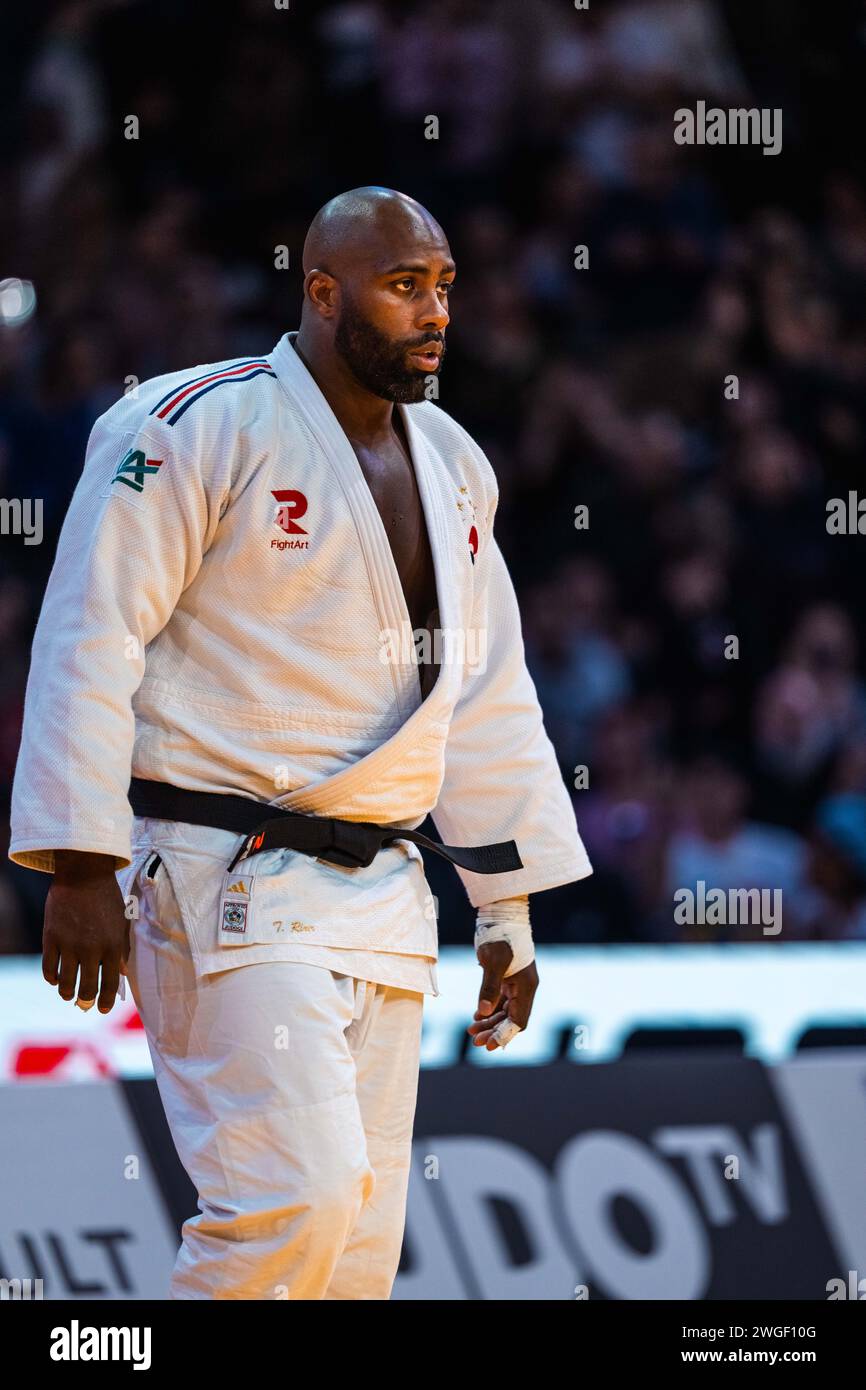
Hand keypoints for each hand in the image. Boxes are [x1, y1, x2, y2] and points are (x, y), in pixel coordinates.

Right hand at [43, 852, 131, 1014]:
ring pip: (65, 982)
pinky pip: (48, 968)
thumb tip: (121, 973)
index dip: (106, 1000)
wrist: (83, 873)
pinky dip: (51, 978)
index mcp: (113, 945)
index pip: (110, 983)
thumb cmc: (107, 897)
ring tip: (68, 994)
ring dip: (67, 992)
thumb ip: (123, 949)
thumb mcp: (122, 922)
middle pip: (87, 987)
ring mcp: (69, 944)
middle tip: (85, 1003)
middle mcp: (92, 948)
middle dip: (86, 1000)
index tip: (103, 1008)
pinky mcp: (51, 938)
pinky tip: (54, 979)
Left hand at [467, 941, 538, 1049]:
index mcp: (527, 986)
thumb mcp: (492, 960)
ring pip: (505, 1011)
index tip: (488, 1046)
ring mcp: (517, 982)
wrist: (501, 913)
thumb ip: (489, 986)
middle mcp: (525, 987)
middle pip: (512, 1019)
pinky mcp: (507, 977)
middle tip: (474, 1042)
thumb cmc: (499, 934)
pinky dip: (489, 1010)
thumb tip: (482, 1012)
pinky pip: (500, 1000)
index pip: (518, 1020)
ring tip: (471, 1031)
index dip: (504, 1035)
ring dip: (490, 1023)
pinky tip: (476, 1016)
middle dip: (494, 1031)